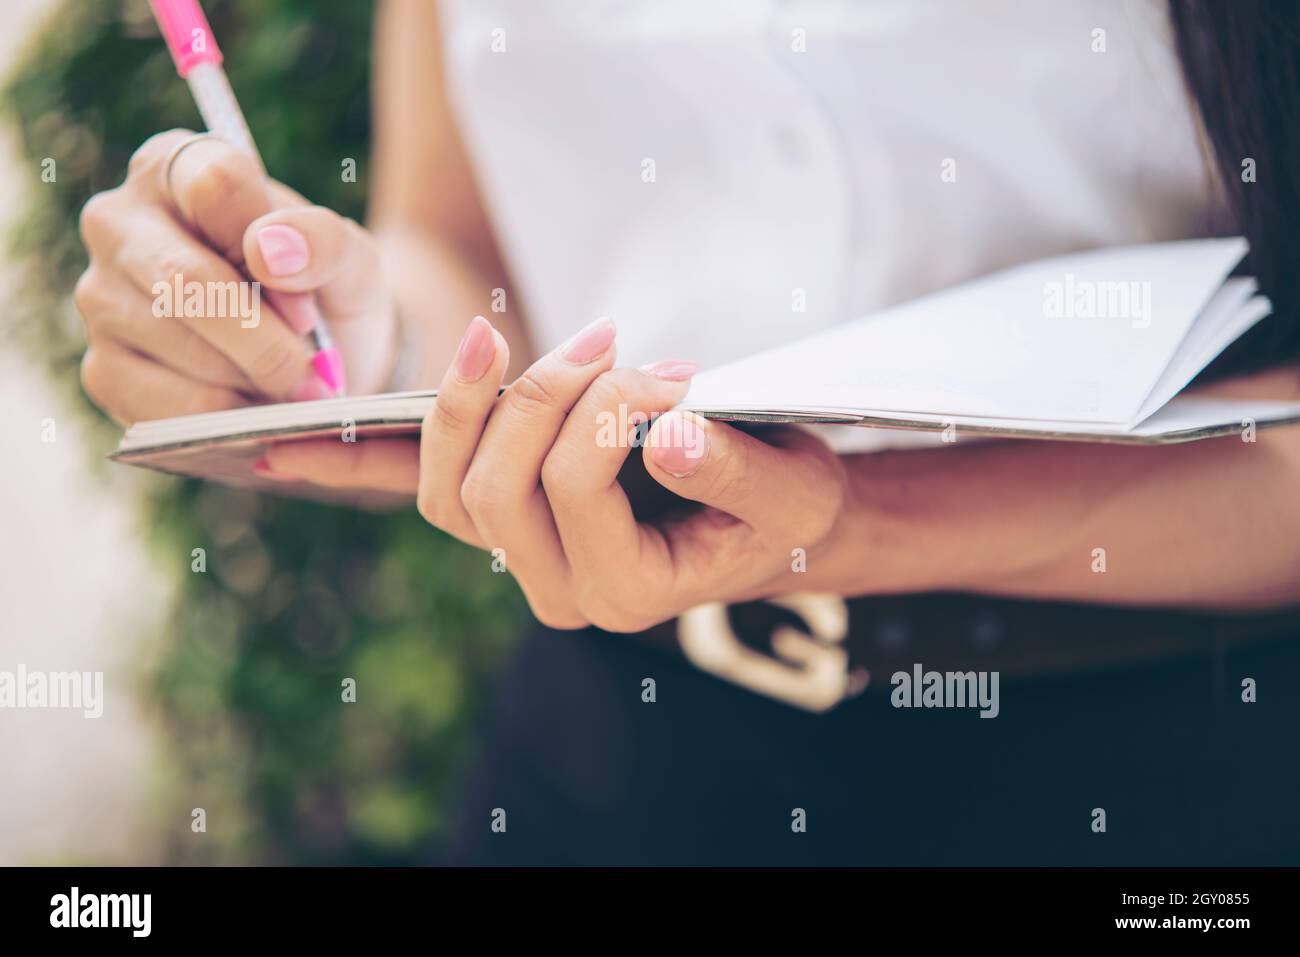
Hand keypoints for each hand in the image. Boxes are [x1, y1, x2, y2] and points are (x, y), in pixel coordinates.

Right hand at [76, 129, 395, 423]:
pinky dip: (231, 421)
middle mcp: (119, 222)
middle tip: (315, 374)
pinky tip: (256, 410)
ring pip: (181, 348)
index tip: (309, 303)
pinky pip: (169, 407)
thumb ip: (324, 241)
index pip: (217, 185)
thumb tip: (268, 249)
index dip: (277, 250)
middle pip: (187, 279)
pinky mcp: (103, 370)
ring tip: (289, 387)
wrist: (321, 361)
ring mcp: (100, 297)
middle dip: (267, 341)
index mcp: (176, 167)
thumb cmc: (324, 291)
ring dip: (255, 382)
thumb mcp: (349, 258)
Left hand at [264, 317, 849, 631]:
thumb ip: (738, 470)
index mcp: (628, 593)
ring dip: (465, 401)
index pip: (576, 484)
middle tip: (610, 337)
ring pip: (444, 489)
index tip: (677, 370)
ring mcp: (521, 562)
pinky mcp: (501, 523)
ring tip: (498, 335)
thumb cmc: (784, 502)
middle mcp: (561, 593)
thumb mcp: (792, 489)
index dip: (610, 407)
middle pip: (495, 486)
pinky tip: (298, 433)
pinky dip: (378, 449)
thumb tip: (675, 434)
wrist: (768, 518)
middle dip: (543, 394)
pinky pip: (423, 488)